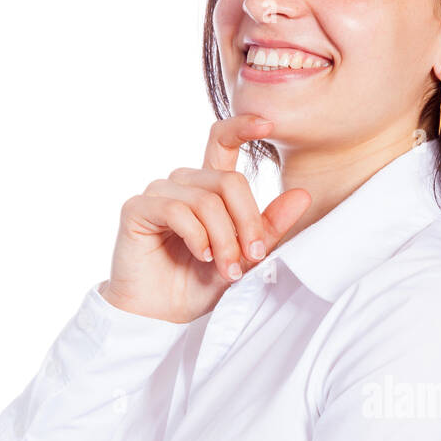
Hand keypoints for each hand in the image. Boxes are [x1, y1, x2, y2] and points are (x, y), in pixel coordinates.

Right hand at [98, 114, 311, 322]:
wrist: (161, 316)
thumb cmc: (198, 285)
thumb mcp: (244, 258)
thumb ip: (269, 227)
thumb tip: (302, 194)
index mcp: (208, 187)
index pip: (222, 141)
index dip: (242, 126)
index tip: (268, 124)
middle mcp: (183, 183)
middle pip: (228, 180)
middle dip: (247, 222)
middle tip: (252, 257)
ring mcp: (158, 193)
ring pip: (207, 200)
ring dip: (224, 238)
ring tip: (225, 268)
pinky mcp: (137, 208)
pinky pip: (178, 210)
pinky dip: (197, 237)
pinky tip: (201, 256)